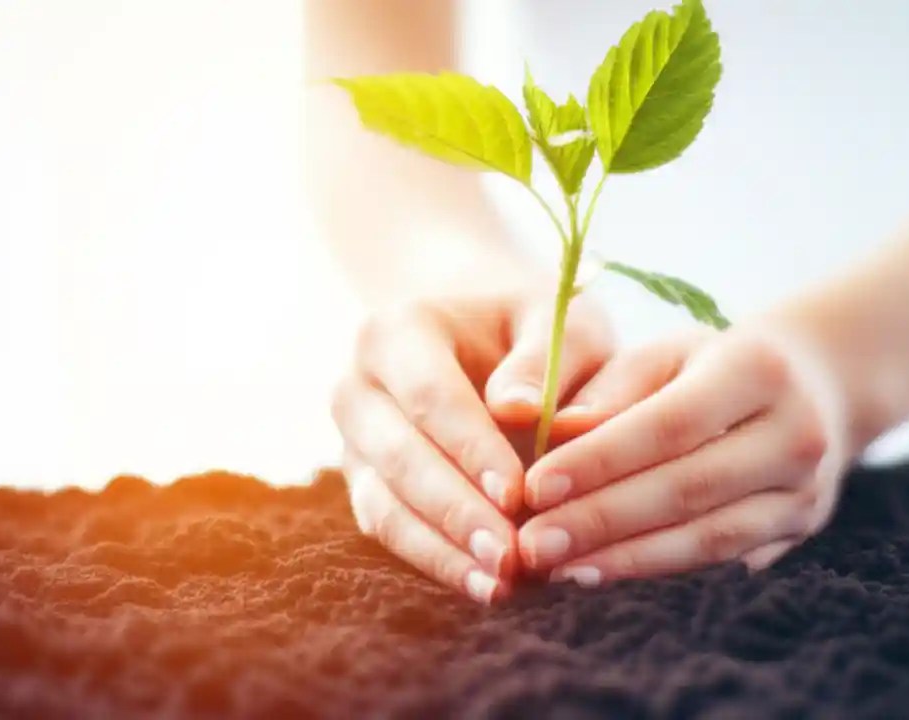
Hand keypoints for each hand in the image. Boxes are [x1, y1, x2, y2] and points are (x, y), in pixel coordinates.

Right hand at [332, 286, 611, 602]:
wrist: (487, 332)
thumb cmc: (533, 327)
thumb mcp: (555, 321)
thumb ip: (546, 359)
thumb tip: (521, 411)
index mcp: (396, 331)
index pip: (431, 397)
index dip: (471, 449)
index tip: (517, 492)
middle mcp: (358, 385)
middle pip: (400, 457)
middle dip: (456, 511)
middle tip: (510, 554)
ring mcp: (354, 441)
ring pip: (385, 504)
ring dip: (442, 549)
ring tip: (500, 583)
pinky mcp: (366, 484)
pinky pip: (392, 529)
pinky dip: (437, 560)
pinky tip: (485, 585)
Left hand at [516, 324, 848, 584]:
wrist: (817, 386)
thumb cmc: (714, 363)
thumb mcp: (667, 350)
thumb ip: (609, 388)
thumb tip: (547, 431)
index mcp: (757, 368)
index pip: (669, 424)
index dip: (600, 460)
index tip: (533, 486)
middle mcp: (796, 432)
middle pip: (688, 488)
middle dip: (602, 521)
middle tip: (531, 544)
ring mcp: (806, 489)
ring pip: (709, 538)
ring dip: (627, 560)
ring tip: (558, 569)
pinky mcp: (802, 530)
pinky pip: (723, 560)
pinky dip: (659, 570)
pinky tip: (602, 574)